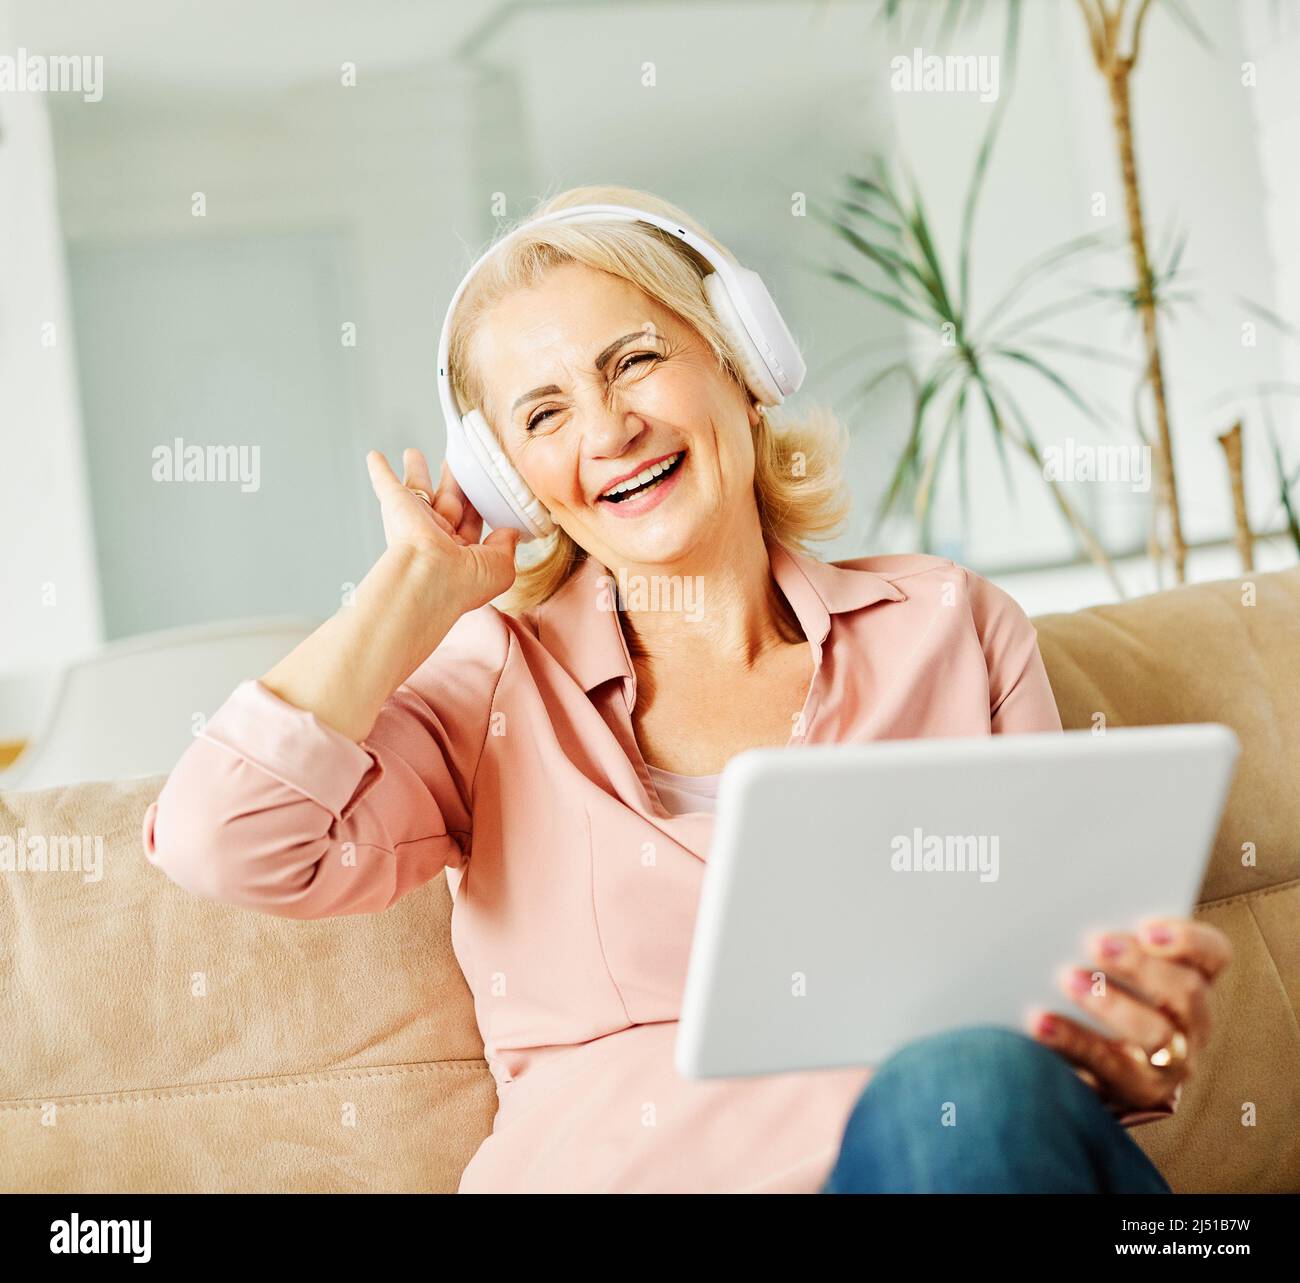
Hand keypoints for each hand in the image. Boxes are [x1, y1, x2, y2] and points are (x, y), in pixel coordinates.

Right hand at [365, 448, 518, 612]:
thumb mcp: (500, 567)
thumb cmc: (462, 582)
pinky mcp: (396, 506)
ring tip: (414, 454)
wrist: (426, 579)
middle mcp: (436, 537)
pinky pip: (385, 483)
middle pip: (447, 501)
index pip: (471, 523)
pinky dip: (379, 470)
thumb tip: (511, 531)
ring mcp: (415, 521)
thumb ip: (507, 546)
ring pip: (418, 489)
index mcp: (459, 553)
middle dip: (452, 482)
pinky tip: (376, 457)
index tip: (488, 487)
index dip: (480, 505)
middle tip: (458, 462)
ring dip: (416, 471)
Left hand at [1027, 916, 1231, 1124]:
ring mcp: (1171, 1063)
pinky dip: (1073, 1041)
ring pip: (1158, 1036)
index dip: (1188, 939)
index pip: (1213, 954)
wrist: (1094, 1067)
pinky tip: (1041, 1023)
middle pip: (1186, 992)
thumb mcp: (1112, 963)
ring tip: (1068, 980)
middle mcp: (1192, 1023)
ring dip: (1111, 1004)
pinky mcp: (1136, 1091)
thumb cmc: (1102, 992)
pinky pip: (1108, 1068)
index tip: (1146, 926)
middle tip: (1096, 943)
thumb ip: (1108, 940)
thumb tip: (1066, 905)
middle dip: (1140, 965)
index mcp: (1193, 980)